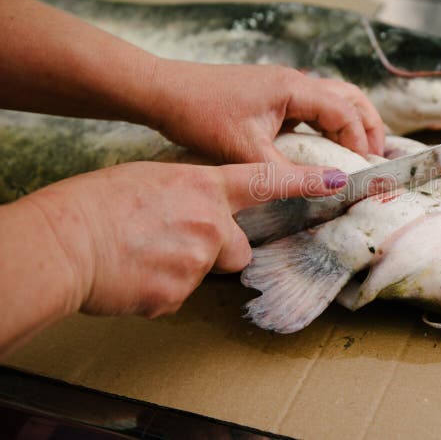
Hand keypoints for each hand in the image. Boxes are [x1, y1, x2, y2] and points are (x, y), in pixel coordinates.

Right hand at [26, 160, 343, 317]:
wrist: (66, 243)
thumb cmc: (97, 203)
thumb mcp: (150, 178)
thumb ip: (187, 192)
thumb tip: (198, 208)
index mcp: (204, 187)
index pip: (266, 181)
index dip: (305, 181)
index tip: (339, 179)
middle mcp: (212, 223)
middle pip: (238, 249)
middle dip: (217, 252)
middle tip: (173, 243)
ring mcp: (199, 261)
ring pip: (204, 272)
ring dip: (181, 270)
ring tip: (141, 258)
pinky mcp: (179, 295)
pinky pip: (176, 296)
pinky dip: (157, 290)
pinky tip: (133, 277)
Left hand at [145, 59, 384, 166]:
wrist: (163, 92)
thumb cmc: (200, 114)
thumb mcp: (246, 149)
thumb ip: (287, 171)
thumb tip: (325, 187)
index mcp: (294, 88)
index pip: (345, 110)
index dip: (360, 139)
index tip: (364, 168)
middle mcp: (294, 81)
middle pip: (349, 96)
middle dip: (367, 125)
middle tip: (375, 156)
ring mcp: (283, 85)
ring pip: (333, 97)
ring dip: (350, 121)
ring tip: (358, 150)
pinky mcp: (271, 93)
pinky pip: (313, 104)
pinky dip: (329, 122)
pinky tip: (324, 143)